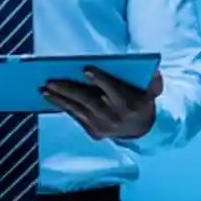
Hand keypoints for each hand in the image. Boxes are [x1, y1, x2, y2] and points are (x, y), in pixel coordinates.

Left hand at [43, 67, 163, 139]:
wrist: (141, 131)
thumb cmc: (142, 102)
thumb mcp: (152, 92)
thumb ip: (154, 83)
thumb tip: (155, 71)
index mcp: (127, 104)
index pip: (112, 90)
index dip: (100, 79)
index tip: (86, 69)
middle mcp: (113, 117)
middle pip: (88, 100)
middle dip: (68, 90)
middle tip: (50, 80)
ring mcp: (102, 126)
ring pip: (78, 109)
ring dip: (59, 99)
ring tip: (44, 88)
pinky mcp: (93, 132)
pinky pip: (76, 117)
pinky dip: (63, 107)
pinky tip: (50, 97)